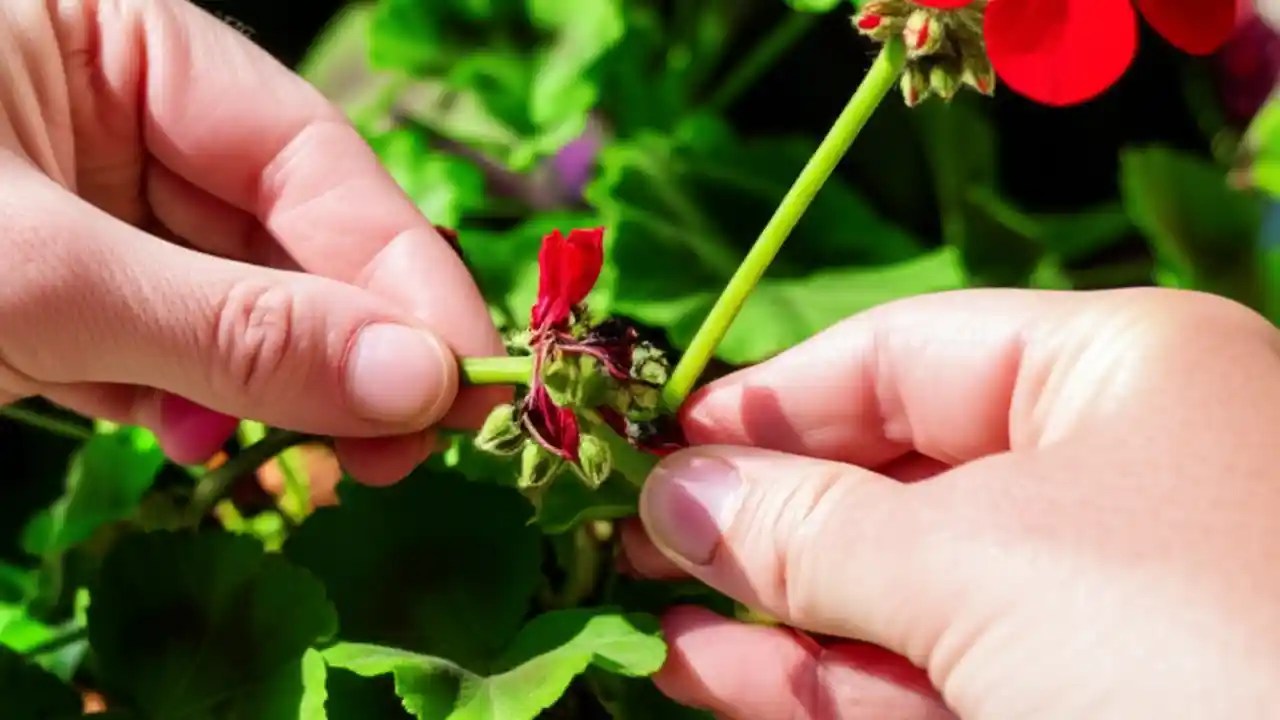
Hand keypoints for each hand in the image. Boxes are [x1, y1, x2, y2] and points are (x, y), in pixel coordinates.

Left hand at [0, 0, 506, 483]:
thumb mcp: (38, 275)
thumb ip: (232, 329)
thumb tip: (420, 384)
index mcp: (115, 41)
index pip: (307, 155)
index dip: (400, 272)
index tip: (468, 378)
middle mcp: (111, 114)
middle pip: (282, 237)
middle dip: (341, 348)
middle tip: (408, 445)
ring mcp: (82, 208)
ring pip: (230, 305)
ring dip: (267, 389)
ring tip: (312, 462)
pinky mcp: (53, 294)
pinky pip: (159, 349)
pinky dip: (181, 404)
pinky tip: (189, 441)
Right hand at [623, 288, 1279, 718]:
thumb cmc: (1183, 645)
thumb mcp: (978, 561)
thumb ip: (810, 525)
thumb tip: (673, 491)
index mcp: (1118, 377)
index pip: (902, 356)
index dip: (769, 398)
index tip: (654, 440)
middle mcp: (1107, 480)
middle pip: (885, 477)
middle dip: (754, 513)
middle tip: (623, 531)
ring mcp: (1086, 608)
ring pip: (889, 593)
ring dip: (762, 607)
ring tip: (633, 604)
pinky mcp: (1065, 709)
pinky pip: (910, 680)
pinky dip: (805, 678)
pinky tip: (700, 669)